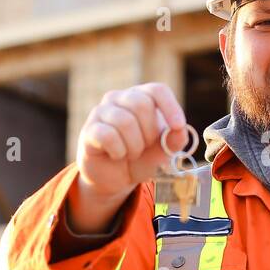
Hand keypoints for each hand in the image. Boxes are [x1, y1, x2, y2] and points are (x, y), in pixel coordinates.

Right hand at [68, 83, 188, 231]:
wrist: (116, 179)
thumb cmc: (141, 158)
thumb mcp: (163, 152)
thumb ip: (174, 140)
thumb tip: (180, 129)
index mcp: (141, 98)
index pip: (157, 90)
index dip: (170, 106)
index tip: (178, 126)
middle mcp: (119, 99)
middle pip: (141, 104)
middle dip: (149, 133)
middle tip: (144, 147)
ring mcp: (101, 112)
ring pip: (125, 121)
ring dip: (134, 146)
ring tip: (130, 154)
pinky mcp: (89, 130)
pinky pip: (108, 136)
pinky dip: (118, 151)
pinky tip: (116, 155)